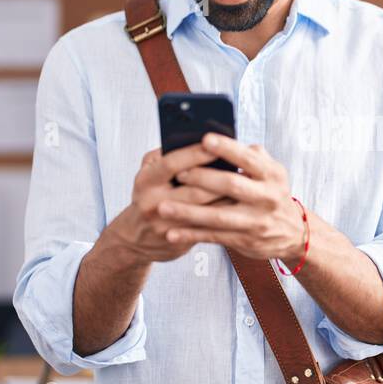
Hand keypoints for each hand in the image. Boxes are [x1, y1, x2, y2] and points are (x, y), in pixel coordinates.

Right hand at [108, 145, 233, 263]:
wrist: (136, 239)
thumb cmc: (148, 195)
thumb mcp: (148, 172)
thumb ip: (166, 155)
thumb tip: (196, 143)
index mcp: (146, 181)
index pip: (173, 164)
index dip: (196, 154)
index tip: (216, 144)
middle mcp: (154, 204)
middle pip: (195, 190)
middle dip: (221, 177)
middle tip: (241, 165)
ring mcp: (167, 225)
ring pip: (206, 210)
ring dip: (228, 196)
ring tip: (246, 182)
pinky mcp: (180, 240)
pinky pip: (208, 226)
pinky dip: (225, 213)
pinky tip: (240, 203)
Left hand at [156, 133, 305, 263]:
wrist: (293, 233)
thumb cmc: (272, 194)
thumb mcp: (272, 173)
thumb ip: (253, 156)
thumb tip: (228, 138)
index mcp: (272, 175)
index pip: (249, 158)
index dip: (227, 149)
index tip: (205, 139)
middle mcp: (267, 197)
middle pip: (232, 185)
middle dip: (203, 178)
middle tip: (179, 173)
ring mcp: (257, 222)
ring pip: (219, 216)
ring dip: (189, 212)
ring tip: (164, 208)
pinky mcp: (246, 241)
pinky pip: (215, 237)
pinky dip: (192, 235)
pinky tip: (172, 233)